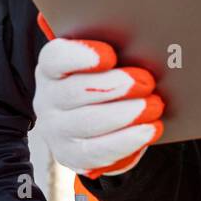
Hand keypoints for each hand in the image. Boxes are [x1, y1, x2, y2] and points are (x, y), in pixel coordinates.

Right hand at [32, 37, 163, 176]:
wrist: (93, 120)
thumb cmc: (104, 80)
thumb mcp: (105, 63)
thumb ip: (116, 51)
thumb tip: (143, 45)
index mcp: (51, 68)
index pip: (55, 57)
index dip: (81, 56)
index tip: (110, 55)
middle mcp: (47, 98)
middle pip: (75, 91)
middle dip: (115, 86)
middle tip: (147, 82)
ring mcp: (55, 129)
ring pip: (88, 123)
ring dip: (125, 115)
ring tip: (153, 107)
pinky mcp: (69, 155)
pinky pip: (96, 152)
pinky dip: (126, 141)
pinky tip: (149, 130)